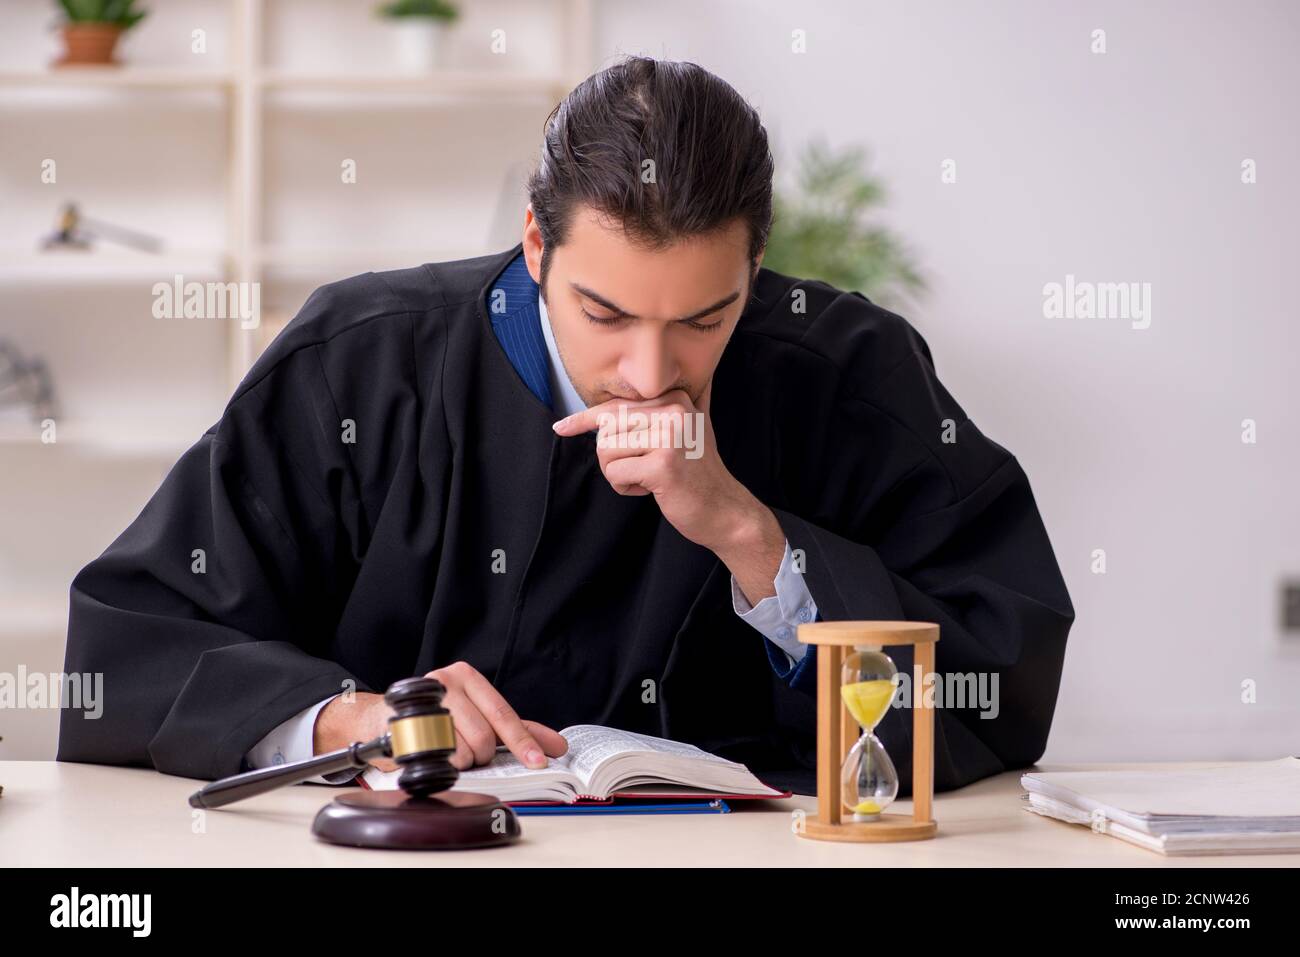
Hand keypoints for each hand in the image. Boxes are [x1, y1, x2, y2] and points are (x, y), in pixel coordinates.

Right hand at [312, 662, 568, 771]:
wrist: (381, 719)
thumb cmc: (434, 717)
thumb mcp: (478, 715)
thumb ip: (514, 728)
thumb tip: (554, 744)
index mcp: (467, 677)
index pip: (503, 714)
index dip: (522, 741)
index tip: (538, 761)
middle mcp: (445, 681)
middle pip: (484, 736)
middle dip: (481, 754)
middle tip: (468, 752)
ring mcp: (423, 701)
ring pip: (463, 748)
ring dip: (461, 760)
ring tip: (448, 750)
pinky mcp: (403, 723)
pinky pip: (437, 756)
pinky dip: (443, 764)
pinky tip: (436, 756)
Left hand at [550, 381, 755, 553]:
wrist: (725, 510)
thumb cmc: (701, 473)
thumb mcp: (695, 429)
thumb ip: (683, 401)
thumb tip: (683, 374)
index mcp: (676, 399)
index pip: (616, 405)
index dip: (584, 418)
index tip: (561, 427)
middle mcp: (674, 411)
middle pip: (607, 427)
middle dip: (611, 456)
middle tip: (638, 470)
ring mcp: (670, 437)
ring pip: (607, 450)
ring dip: (618, 474)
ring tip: (647, 479)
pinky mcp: (662, 465)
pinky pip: (616, 473)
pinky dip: (626, 488)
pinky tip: (651, 490)